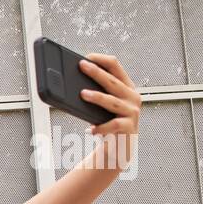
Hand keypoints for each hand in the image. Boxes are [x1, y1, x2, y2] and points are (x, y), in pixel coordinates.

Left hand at [80, 53, 140, 168]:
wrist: (120, 147)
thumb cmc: (108, 123)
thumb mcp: (103, 105)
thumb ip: (94, 93)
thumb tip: (70, 84)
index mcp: (126, 87)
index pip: (116, 66)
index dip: (101, 59)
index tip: (86, 57)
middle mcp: (132, 97)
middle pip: (113, 81)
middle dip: (96, 72)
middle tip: (81, 65)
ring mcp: (132, 112)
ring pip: (112, 101)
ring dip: (97, 97)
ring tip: (83, 94)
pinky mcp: (129, 127)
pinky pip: (113, 125)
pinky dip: (101, 127)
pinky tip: (91, 129)